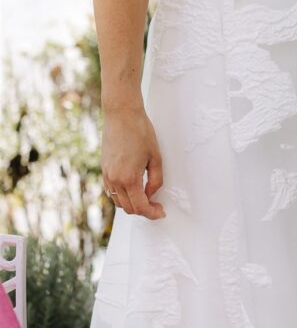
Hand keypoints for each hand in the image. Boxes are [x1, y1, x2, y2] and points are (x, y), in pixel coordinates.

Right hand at [102, 103, 165, 219]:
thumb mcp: (155, 156)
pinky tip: (134, 188)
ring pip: (119, 202)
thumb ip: (156, 179)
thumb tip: (151, 194)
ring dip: (132, 204)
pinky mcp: (104, 169)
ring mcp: (107, 175)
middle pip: (128, 208)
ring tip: (146, 197)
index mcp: (129, 178)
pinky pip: (112, 191)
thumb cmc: (140, 131)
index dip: (152, 213)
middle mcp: (115, 180)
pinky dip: (123, 196)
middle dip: (143, 210)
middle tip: (156, 205)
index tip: (161, 212)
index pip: (140, 207)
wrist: (121, 114)